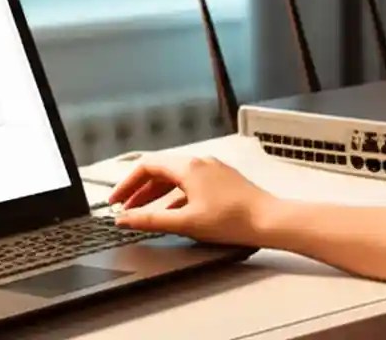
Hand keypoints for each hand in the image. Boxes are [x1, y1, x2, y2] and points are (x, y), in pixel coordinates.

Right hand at [106, 155, 275, 247]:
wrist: (270, 221)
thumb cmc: (233, 219)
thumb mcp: (185, 222)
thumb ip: (150, 220)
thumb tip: (125, 219)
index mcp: (188, 167)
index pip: (147, 166)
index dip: (126, 183)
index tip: (115, 201)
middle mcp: (200, 162)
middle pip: (160, 171)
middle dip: (139, 190)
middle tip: (125, 208)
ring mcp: (213, 170)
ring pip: (175, 178)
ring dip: (156, 194)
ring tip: (144, 212)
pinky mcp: (223, 181)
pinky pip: (190, 184)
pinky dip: (175, 197)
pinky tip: (173, 214)